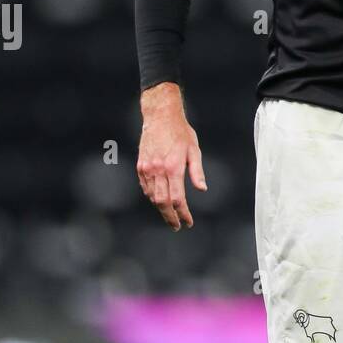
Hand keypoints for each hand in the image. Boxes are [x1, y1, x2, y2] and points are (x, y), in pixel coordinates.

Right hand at [136, 82, 206, 230]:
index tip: (188, 222)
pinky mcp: (140, 165)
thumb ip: (197, 172)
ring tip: (170, 215)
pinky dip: (152, 197)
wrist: (160, 116)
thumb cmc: (180, 132)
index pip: (177, 199)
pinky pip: (145, 187)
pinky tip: (159, 200)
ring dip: (161, 208)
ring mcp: (147, 168)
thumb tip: (202, 189)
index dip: (183, 214)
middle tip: (177, 225)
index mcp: (173, 168)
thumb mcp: (194, 150)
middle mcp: (158, 170)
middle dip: (170, 217)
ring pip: (152, 197)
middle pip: (163, 202)